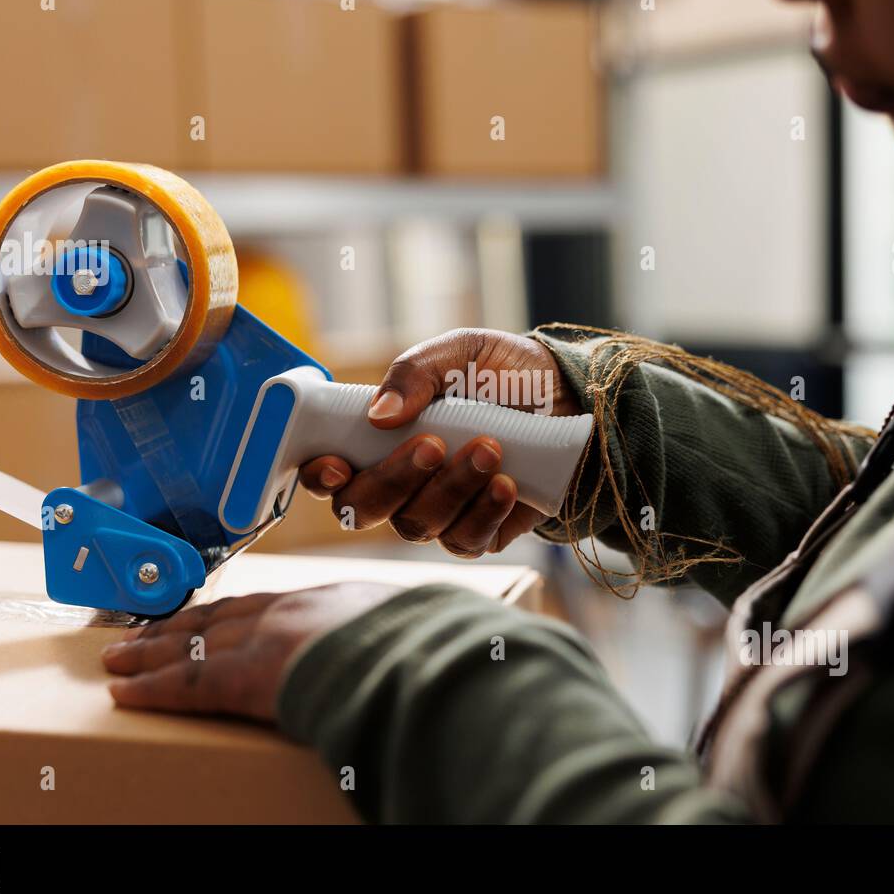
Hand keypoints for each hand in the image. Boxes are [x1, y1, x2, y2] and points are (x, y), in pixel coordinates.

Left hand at [102, 582, 402, 722]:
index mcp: (326, 601)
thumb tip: (413, 644)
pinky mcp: (246, 678)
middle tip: (135, 635)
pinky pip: (189, 685)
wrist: (413, 653)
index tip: (197, 616)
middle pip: (215, 618)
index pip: (261, 605)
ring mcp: (264, 641)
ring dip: (150, 652)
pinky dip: (153, 688)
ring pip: (192, 645)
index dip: (222, 612)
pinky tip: (124, 693)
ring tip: (117, 659)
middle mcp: (286, 612)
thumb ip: (394, 632)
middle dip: (173, 627)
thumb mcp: (412, 626)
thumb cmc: (426, 643)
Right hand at [298, 328, 579, 556]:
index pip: (330, 473)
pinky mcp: (479, 533)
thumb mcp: (461, 352)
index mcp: (380, 440)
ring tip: (490, 448)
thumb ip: (415, 373)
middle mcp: (400, 484)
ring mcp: (438, 512)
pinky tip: (506, 484)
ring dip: (451, 487)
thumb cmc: (506, 374)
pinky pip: (464, 541)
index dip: (321, 477)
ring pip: (416, 524)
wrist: (571, 399)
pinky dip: (483, 512)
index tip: (338, 465)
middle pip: (363, 509)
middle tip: (433, 445)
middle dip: (392, 480)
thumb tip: (378, 414)